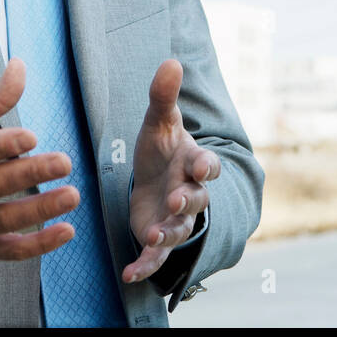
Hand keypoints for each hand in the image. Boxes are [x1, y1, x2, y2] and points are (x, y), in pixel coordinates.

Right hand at [0, 57, 79, 259]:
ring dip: (39, 211)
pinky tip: (67, 232)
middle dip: (29, 174)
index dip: (1, 145)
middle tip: (65, 162)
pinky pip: (7, 251)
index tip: (33, 136)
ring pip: (1, 220)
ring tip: (73, 195)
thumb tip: (20, 64)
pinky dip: (37, 246)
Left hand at [123, 58, 220, 283]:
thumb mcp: (158, 122)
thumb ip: (163, 96)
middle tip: (176, 198)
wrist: (153, 177)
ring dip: (169, 233)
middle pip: (196, 200)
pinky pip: (157, 256)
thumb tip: (170, 60)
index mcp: (194, 164)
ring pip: (179, 229)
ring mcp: (176, 218)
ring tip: (154, 235)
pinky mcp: (158, 237)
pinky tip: (129, 276)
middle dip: (188, 200)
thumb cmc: (161, 148)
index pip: (208, 166)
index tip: (201, 167)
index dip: (206, 167)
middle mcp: (190, 193)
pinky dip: (146, 267)